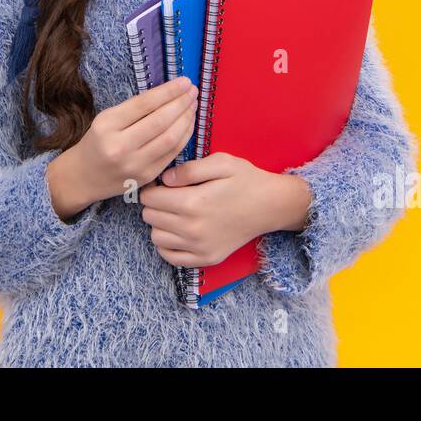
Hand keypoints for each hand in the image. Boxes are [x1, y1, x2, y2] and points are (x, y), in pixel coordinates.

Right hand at [52, 76, 197, 213]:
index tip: (184, 81)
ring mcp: (134, 164)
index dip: (168, 91)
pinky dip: (184, 136)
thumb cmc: (97, 141)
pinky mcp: (146, 176)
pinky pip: (172, 153)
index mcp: (107, 125)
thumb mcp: (106, 119)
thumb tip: (169, 93)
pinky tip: (188, 123)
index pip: (144, 104)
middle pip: (160, 121)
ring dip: (186, 119)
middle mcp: (120, 146)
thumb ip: (134, 109)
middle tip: (193, 91)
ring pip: (170, 138)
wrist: (83, 177)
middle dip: (181, 103)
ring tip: (193, 104)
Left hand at [138, 153, 312, 267]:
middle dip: (155, 203)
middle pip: (149, 217)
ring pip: (156, 237)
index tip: (162, 184)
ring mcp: (199, 247)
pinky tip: (178, 231)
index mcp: (193, 202)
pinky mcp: (206, 259)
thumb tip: (165, 179)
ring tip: (175, 212)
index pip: (149, 198)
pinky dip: (167, 244)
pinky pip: (169, 257)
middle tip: (170, 196)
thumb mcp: (221, 162)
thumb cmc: (246, 180)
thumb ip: (189, 169)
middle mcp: (193, 229)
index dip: (152, 187)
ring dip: (160, 223)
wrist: (271, 206)